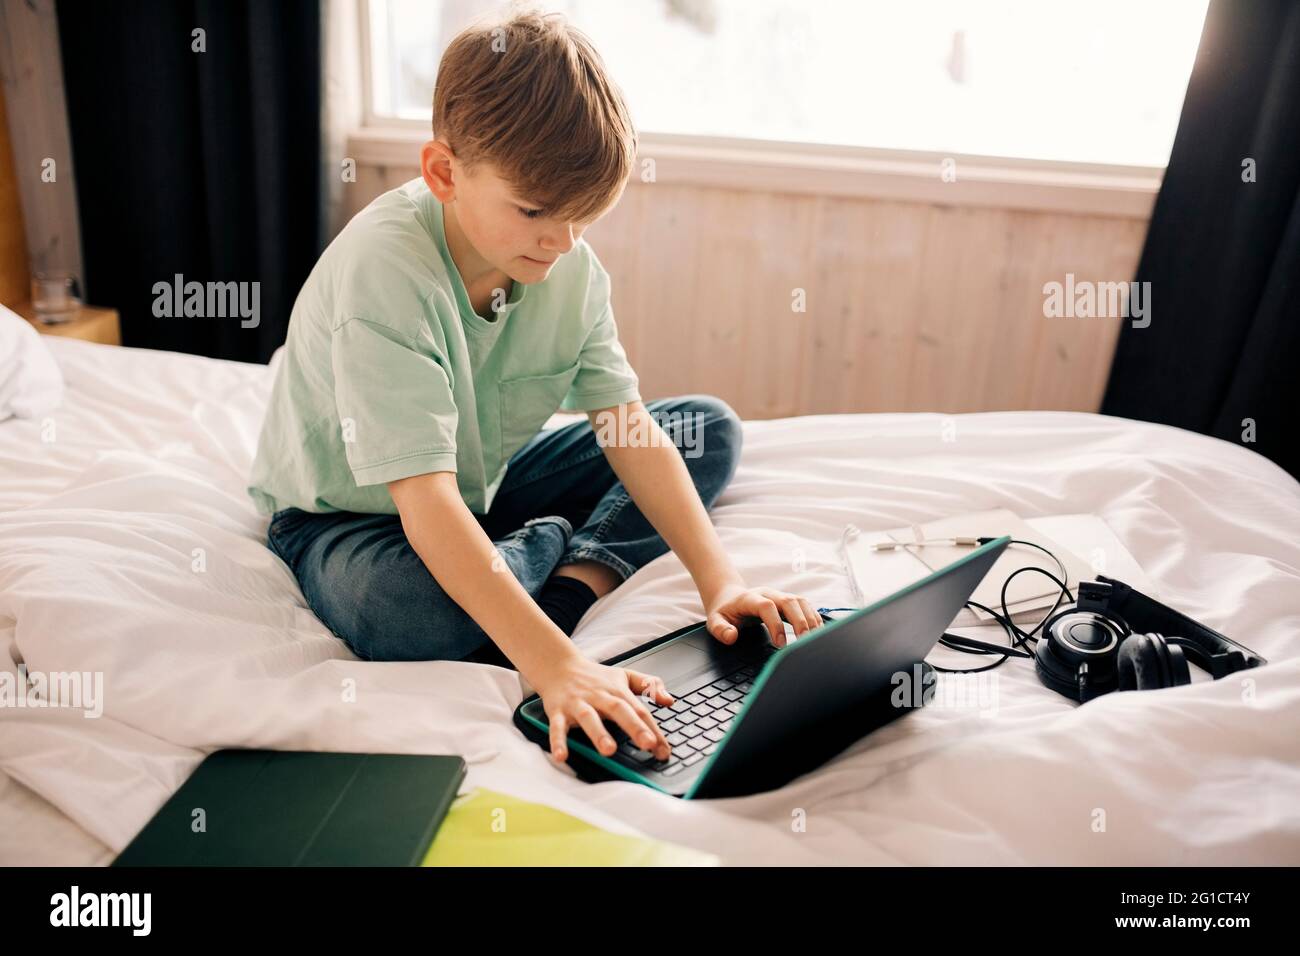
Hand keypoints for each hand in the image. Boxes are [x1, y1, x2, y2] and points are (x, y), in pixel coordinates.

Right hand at [531, 655, 675, 764]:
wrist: (559, 666)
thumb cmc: (595, 677)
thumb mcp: (625, 676)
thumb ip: (650, 686)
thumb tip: (670, 700)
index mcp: (617, 691)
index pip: (639, 711)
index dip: (653, 730)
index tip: (663, 749)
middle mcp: (599, 696)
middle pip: (619, 710)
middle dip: (634, 727)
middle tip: (648, 744)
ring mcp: (578, 704)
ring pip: (589, 718)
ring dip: (598, 733)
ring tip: (609, 750)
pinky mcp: (557, 711)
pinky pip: (557, 727)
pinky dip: (558, 741)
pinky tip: (561, 756)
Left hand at [705, 584, 823, 647]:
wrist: (730, 597)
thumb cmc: (725, 611)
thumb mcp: (715, 621)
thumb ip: (720, 629)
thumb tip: (731, 637)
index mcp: (750, 598)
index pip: (767, 606)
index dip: (775, 624)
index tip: (780, 644)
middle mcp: (768, 594)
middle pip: (789, 601)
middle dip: (800, 622)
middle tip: (804, 642)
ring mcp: (779, 595)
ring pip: (800, 602)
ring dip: (810, 620)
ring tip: (815, 640)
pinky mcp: (788, 601)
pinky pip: (805, 606)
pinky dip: (813, 618)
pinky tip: (817, 632)